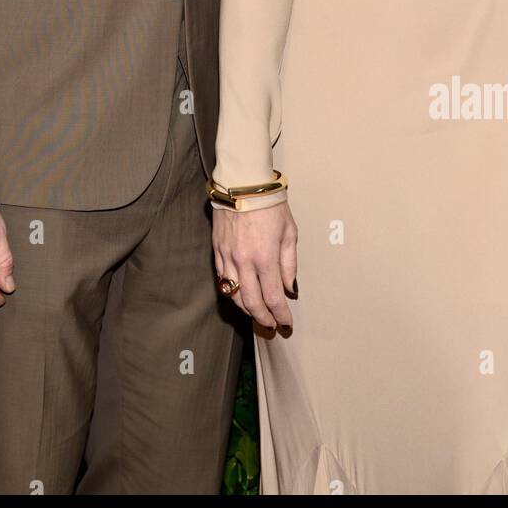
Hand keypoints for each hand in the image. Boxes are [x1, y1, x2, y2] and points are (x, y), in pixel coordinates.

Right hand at [212, 200, 296, 331]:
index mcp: (265, 257)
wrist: (243, 182)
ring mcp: (228, 256)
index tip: (287, 323)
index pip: (273, 297)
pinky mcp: (217, 249)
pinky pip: (222, 278)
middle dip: (263, 318)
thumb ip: (289, 264)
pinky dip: (231, 292)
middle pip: (251, 303)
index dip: (281, 315)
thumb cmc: (271, 204)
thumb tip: (289, 288)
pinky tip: (240, 295)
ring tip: (257, 313)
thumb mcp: (290, 232)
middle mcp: (244, 261)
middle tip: (271, 325)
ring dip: (246, 309)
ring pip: (233, 294)